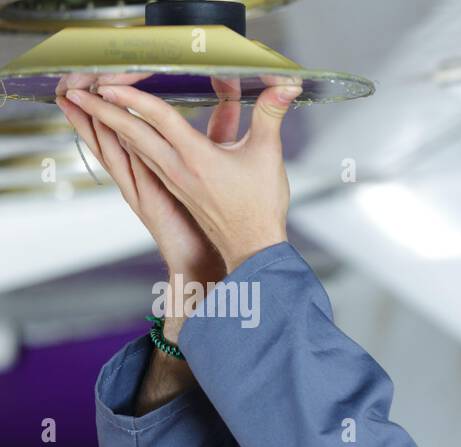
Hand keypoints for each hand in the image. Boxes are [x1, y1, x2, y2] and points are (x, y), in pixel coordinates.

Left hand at [62, 79, 300, 273]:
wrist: (253, 249)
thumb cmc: (260, 208)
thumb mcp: (268, 156)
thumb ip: (270, 116)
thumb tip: (284, 87)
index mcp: (197, 158)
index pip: (158, 118)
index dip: (133, 96)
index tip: (109, 82)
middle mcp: (177, 169)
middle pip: (131, 133)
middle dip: (101, 110)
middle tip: (75, 92)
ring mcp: (173, 181)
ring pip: (132, 148)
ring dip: (108, 127)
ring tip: (88, 110)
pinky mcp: (174, 190)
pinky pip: (141, 163)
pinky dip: (126, 145)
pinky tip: (123, 139)